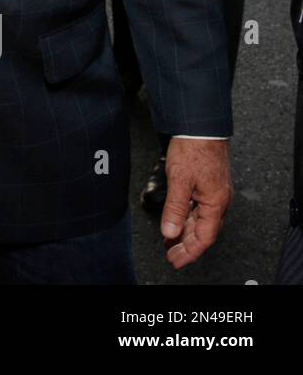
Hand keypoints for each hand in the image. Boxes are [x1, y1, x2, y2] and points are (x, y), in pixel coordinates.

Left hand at [161, 137, 232, 268]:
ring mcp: (214, 194)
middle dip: (187, 246)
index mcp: (215, 204)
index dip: (190, 252)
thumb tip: (170, 232)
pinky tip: (177, 222)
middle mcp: (218, 202)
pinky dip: (186, 219)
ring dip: (185, 233)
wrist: (200, 127)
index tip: (176, 260)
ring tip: (171, 243)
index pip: (204, 237)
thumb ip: (175, 208)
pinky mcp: (207, 186)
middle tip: (171, 256)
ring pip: (200, 221)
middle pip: (203, 232)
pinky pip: (198, 210)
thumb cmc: (194, 149)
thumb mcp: (179, 180)